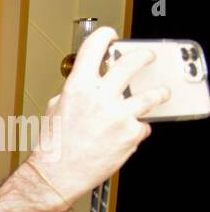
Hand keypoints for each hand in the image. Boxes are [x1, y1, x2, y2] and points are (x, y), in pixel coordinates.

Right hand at [0, 26, 167, 211]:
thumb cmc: (53, 148)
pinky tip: (126, 134)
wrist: (57, 176)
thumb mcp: (55, 110)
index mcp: (77, 87)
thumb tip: (87, 84)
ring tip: (159, 93)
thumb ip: (75, 92)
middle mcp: (100, 97)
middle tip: (146, 57)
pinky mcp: (131, 134)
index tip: (110, 36)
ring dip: (157, 93)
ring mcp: (118, 115)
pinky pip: (143, 126)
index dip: (105, 36)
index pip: (94, 48)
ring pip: (151, 95)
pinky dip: (137, 130)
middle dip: (143, 56)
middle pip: (132, 63)